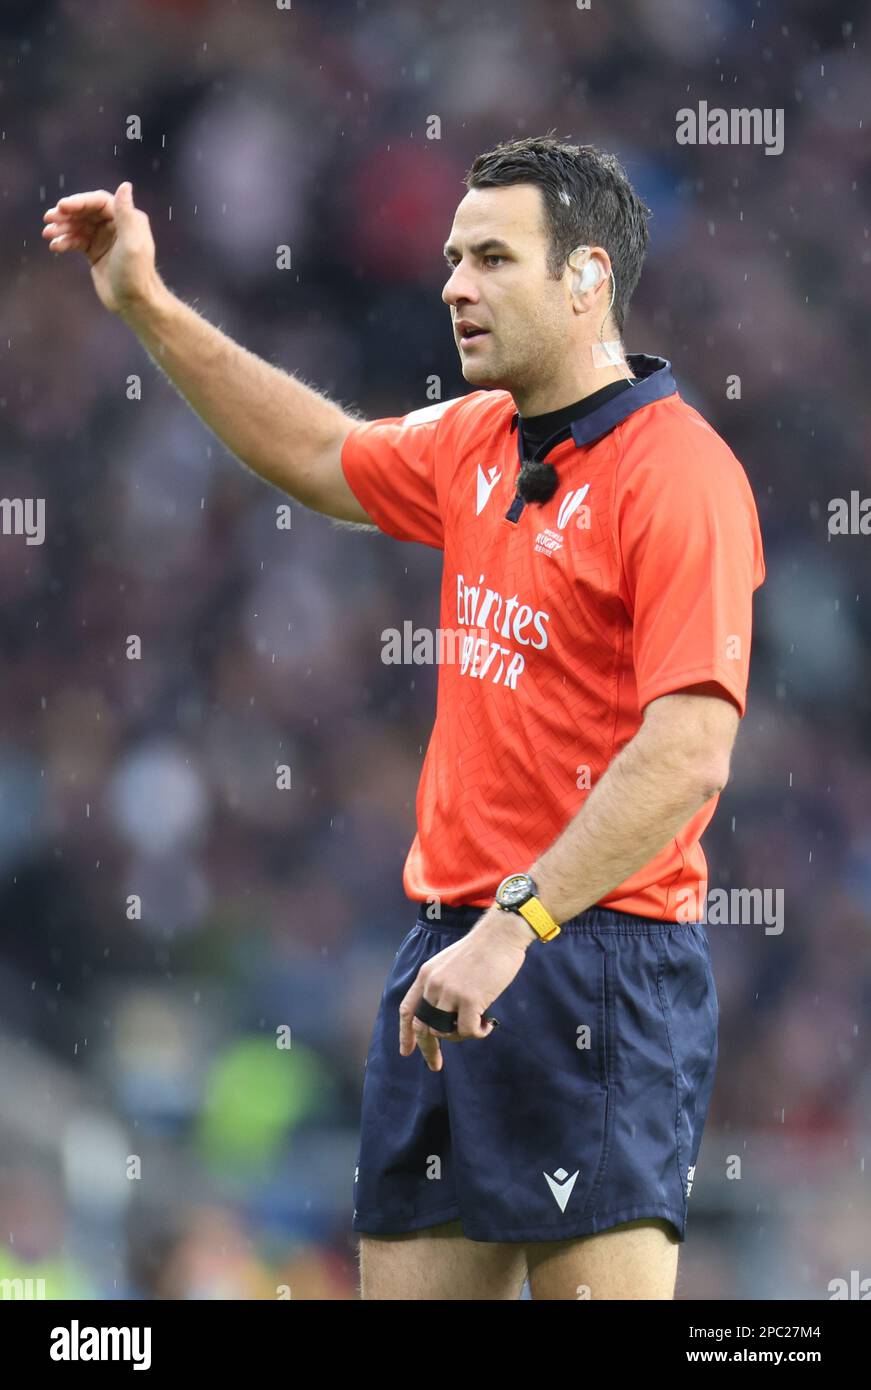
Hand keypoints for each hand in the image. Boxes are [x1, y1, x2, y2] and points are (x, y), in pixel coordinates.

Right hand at [42, 182, 159, 316]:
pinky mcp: (95, 252)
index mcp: (127, 219)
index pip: (99, 202)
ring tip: (48, 233)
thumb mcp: (132, 243)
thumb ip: (126, 214)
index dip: (79, 201)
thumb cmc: (135, 273)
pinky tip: (55, 246)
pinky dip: (65, 242)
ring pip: (79, 226)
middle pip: (86, 212)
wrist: (134, 303)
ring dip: (62, 227)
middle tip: (49, 219)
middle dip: (67, 214)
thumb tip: (125, 185)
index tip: (62, 207)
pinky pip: (76, 241)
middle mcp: (116, 226)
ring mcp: (104, 239)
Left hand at [398, 906, 533, 1070]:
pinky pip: (467, 1031)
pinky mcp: (469, 1000)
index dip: (405, 1034)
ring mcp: (450, 992)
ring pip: (444, 1032)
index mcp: (426, 975)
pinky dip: (477, 1033)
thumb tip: (444, 1017)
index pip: (408, 1009)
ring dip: (459, 1036)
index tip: (406, 1052)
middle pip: (423, 1027)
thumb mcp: (450, 964)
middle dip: (428, 1050)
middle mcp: (433, 984)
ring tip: (475, 1026)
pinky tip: (487, 1025)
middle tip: (436, 1066)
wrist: (501, 935)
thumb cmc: (483, 949)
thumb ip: (442, 986)